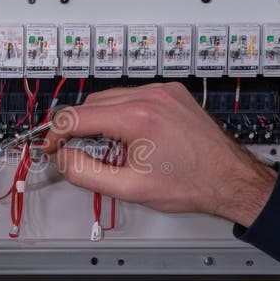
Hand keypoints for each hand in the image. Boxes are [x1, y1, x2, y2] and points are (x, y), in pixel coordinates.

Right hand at [41, 82, 275, 226]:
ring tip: (105, 148)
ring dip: (98, 119)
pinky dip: (121, 112)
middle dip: (76, 127)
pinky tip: (127, 135)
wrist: (229, 178)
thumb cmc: (191, 184)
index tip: (50, 148)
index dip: (55, 134)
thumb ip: (85, 173)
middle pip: (91, 103)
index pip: (77, 116)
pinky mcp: (172, 93)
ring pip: (110, 97)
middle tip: (72, 151)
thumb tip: (63, 158)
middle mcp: (150, 96)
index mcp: (137, 117)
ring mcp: (163, 92)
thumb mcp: (129, 188)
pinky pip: (133, 95)